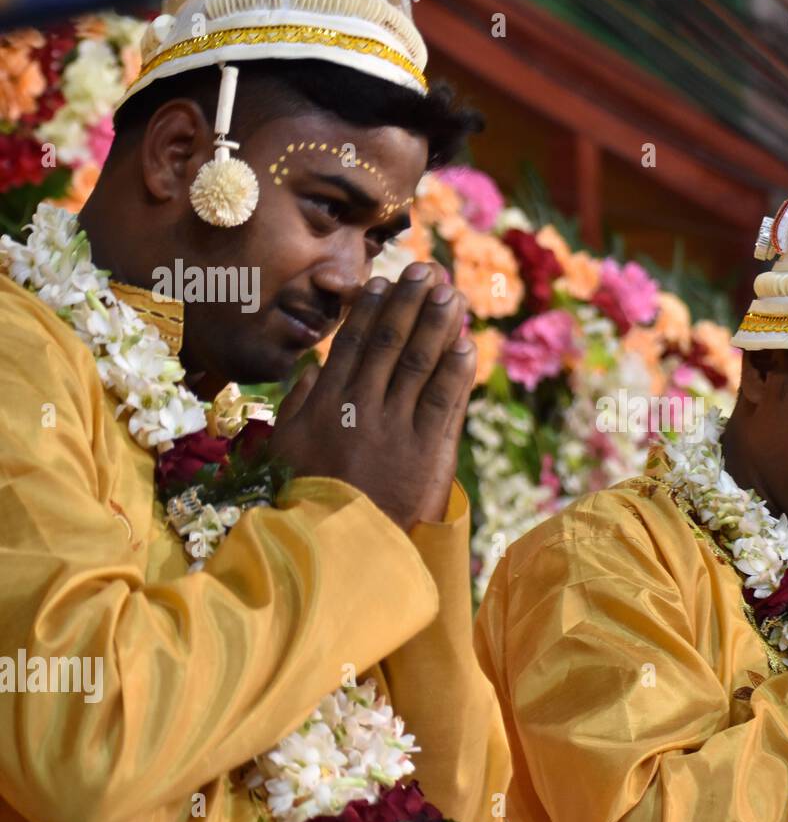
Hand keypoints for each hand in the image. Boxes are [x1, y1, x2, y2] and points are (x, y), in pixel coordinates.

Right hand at [271, 262, 476, 530]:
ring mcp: (398, 428)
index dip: (372, 310)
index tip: (384, 281)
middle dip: (410, 303)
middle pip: (391, 344)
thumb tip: (312, 367)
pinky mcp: (429, 452)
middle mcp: (363, 408)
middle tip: (427, 270)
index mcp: (327, 405)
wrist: (339, 550)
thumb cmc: (307, 500)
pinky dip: (457, 370)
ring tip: (451, 293)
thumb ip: (298, 404)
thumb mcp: (286, 449)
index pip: (353, 345)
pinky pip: (446, 401)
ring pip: (421, 364)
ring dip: (438, 324)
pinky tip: (467, 343)